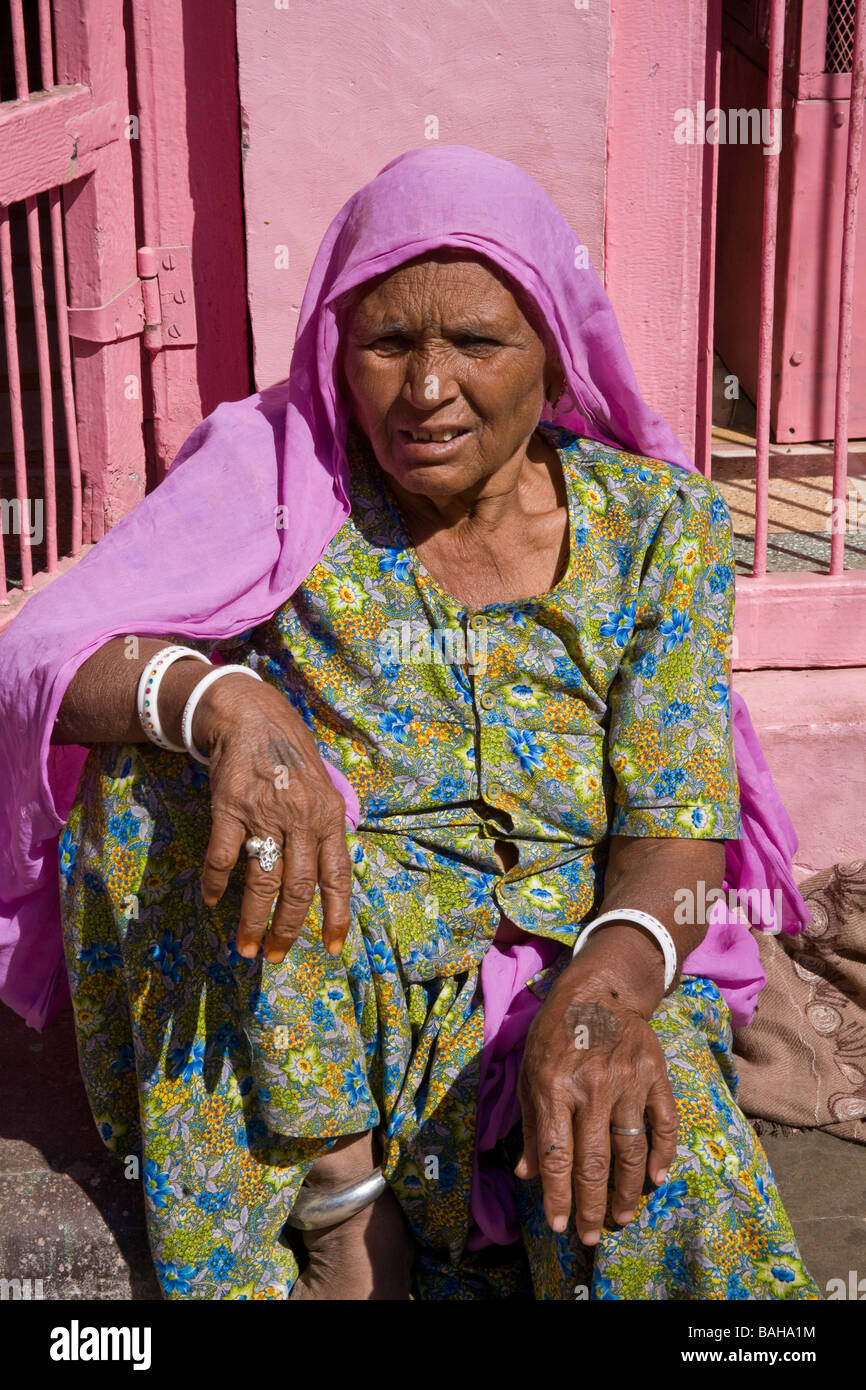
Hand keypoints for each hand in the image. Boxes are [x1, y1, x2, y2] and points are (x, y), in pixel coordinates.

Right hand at [193, 673, 352, 961]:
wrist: (251, 716)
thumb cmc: (290, 755)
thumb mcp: (323, 787)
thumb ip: (327, 827)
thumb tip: (331, 872)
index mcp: (329, 817)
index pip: (337, 877)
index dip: (336, 916)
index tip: (332, 948)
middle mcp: (302, 819)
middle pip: (298, 888)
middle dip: (288, 929)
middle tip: (276, 956)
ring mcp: (266, 814)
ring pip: (262, 881)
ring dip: (253, 920)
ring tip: (245, 947)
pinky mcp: (231, 808)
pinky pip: (224, 857)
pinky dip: (217, 883)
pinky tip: (212, 900)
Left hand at [516, 962, 677, 1244]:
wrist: (598, 990)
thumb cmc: (555, 1034)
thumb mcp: (529, 1072)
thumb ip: (532, 1124)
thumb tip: (528, 1174)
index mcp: (554, 1087)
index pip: (557, 1155)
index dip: (558, 1196)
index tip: (559, 1226)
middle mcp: (592, 1087)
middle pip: (594, 1162)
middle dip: (592, 1206)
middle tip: (592, 1237)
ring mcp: (628, 1081)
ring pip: (631, 1150)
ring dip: (628, 1191)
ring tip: (622, 1218)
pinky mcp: (655, 1074)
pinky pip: (664, 1122)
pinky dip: (664, 1154)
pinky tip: (657, 1179)